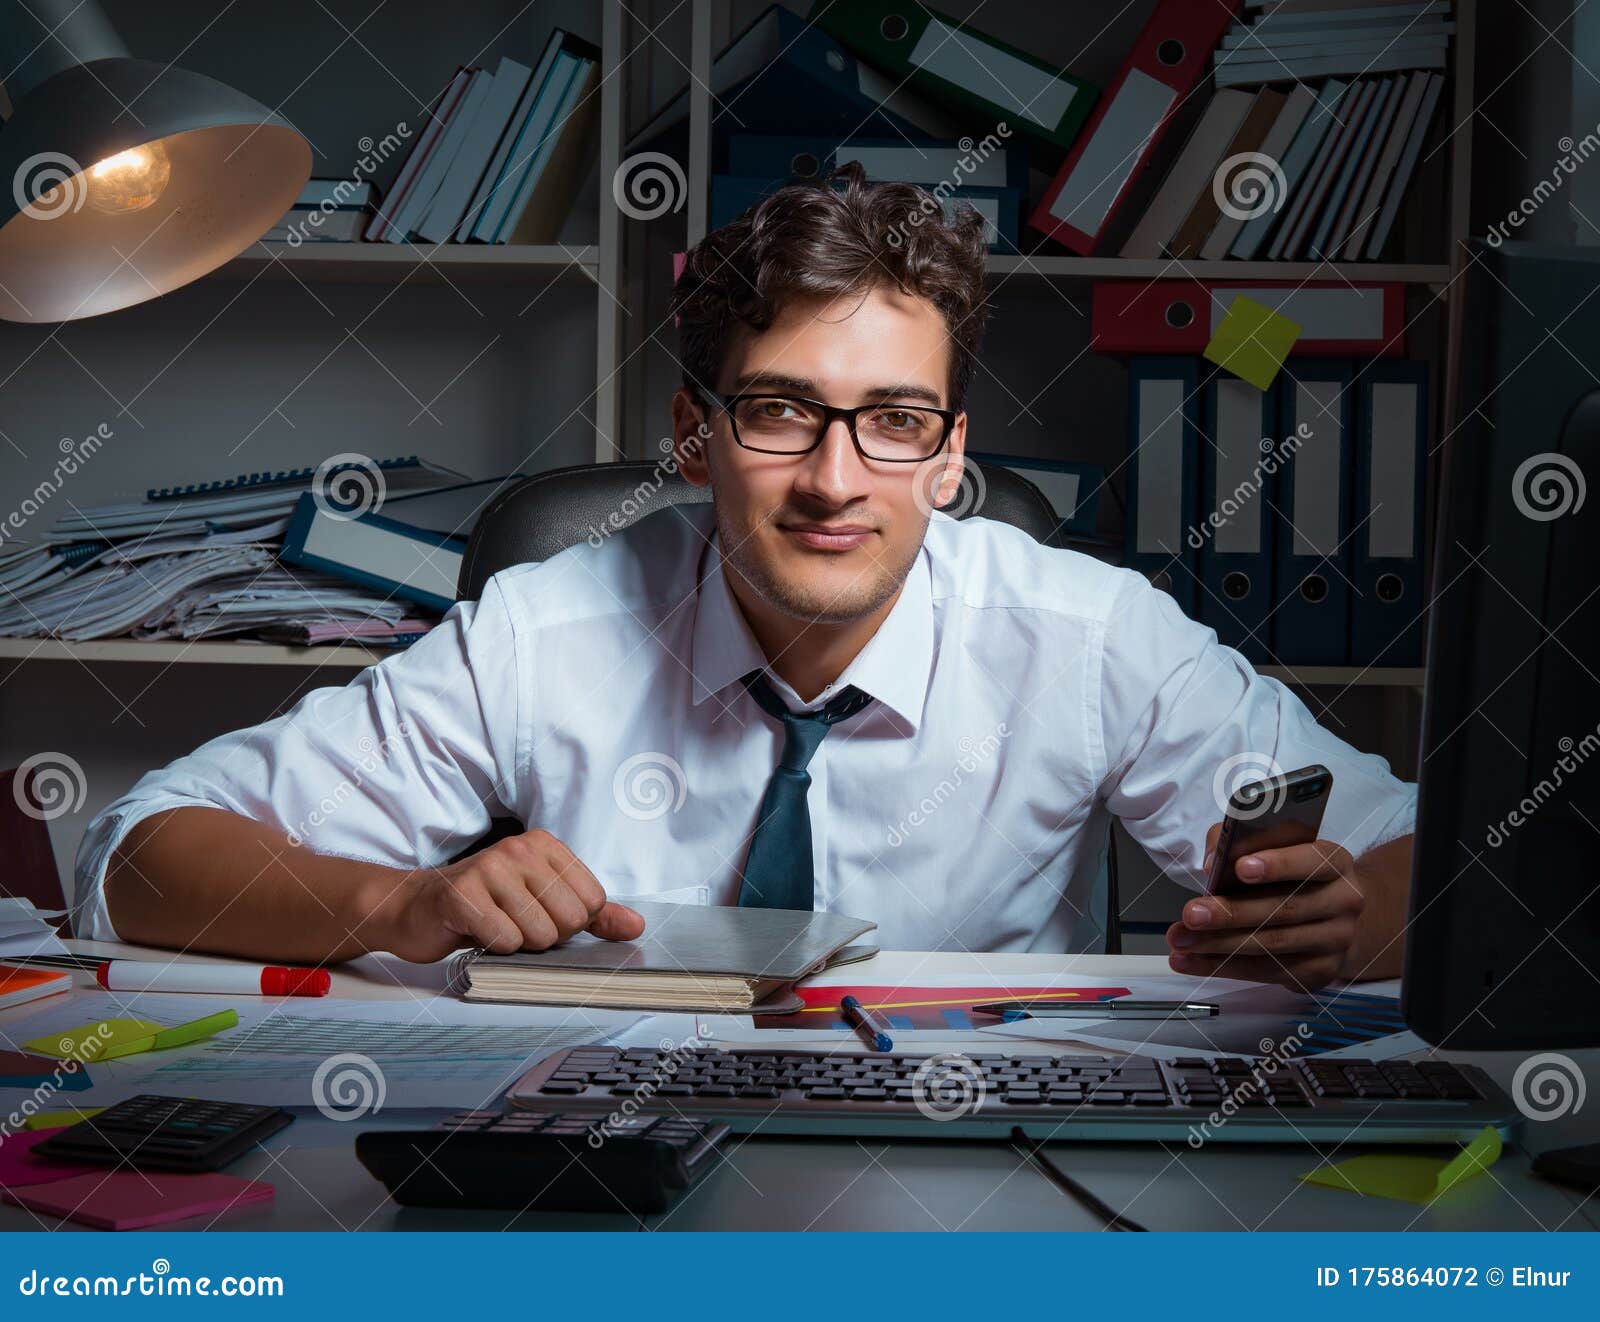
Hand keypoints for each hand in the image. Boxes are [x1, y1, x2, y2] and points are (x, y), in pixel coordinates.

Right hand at [368, 828, 645, 962]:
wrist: (417, 909)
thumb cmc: (486, 906)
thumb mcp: (544, 903)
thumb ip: (593, 914)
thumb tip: (637, 926)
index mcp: (545, 845)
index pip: (593, 901)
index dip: (571, 923)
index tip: (541, 914)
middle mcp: (519, 849)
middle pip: (569, 919)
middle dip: (545, 936)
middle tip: (515, 923)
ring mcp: (488, 868)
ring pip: (538, 934)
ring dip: (518, 943)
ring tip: (495, 926)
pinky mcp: (461, 895)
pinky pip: (504, 940)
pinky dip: (494, 947)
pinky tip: (476, 932)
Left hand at [1165, 823, 1365, 990]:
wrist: (1336, 919)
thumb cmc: (1293, 876)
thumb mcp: (1276, 847)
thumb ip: (1241, 842)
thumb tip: (1212, 863)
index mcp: (1334, 863)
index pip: (1311, 861)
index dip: (1277, 864)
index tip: (1240, 867)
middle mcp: (1343, 902)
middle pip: (1284, 910)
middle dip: (1231, 913)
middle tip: (1191, 914)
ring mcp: (1335, 941)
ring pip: (1271, 945)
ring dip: (1218, 945)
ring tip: (1181, 940)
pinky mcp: (1319, 972)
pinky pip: (1266, 972)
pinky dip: (1222, 967)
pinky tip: (1190, 960)